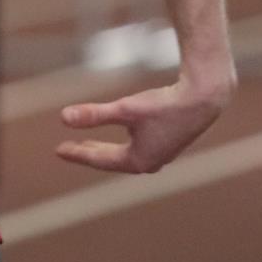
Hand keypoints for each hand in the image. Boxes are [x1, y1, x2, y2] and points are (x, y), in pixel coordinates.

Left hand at [56, 77, 230, 173]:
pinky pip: (138, 148)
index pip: (100, 159)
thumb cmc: (164, 105)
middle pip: (111, 160)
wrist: (203, 99)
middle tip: (67, 149)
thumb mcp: (124, 109)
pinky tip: (123, 135)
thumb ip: (94, 114)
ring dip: (105, 150)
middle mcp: (151, 162)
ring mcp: (162, 154)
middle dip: (89, 153)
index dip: (77, 153)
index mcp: (139, 161)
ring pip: (125, 155)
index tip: (58, 149)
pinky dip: (122, 144)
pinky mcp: (169, 142)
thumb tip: (63, 118)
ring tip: (88, 145)